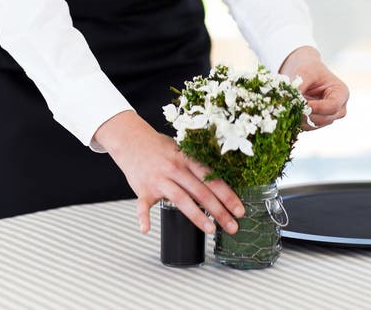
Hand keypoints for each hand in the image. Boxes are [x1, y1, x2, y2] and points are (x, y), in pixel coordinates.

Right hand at [93, 110, 244, 234]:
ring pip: (180, 200)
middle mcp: (174, 168)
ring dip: (197, 216)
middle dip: (219, 210)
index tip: (240, 209)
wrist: (131, 139)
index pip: (211, 178)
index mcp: (186, 158)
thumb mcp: (180, 148)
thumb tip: (218, 181)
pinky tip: (146, 229)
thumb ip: (196, 164)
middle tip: (233, 226)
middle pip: (201, 191)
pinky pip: (142, 205)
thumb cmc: (159, 146)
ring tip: (211, 230)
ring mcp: (158, 179)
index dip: (227, 194)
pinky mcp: (142, 189)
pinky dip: (143, 217)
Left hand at [279, 46, 348, 128]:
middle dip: (305, 114)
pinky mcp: (316, 122)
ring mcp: (328, 117)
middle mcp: (338, 108)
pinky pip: (306, 127)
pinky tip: (286, 112)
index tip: (301, 103)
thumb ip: (299, 87)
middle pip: (323, 119)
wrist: (302, 69)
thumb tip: (290, 102)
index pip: (332, 106)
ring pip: (313, 125)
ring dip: (298, 118)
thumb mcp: (304, 73)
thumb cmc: (307, 67)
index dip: (316, 108)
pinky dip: (295, 121)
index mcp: (341, 93)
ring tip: (286, 107)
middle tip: (288, 107)